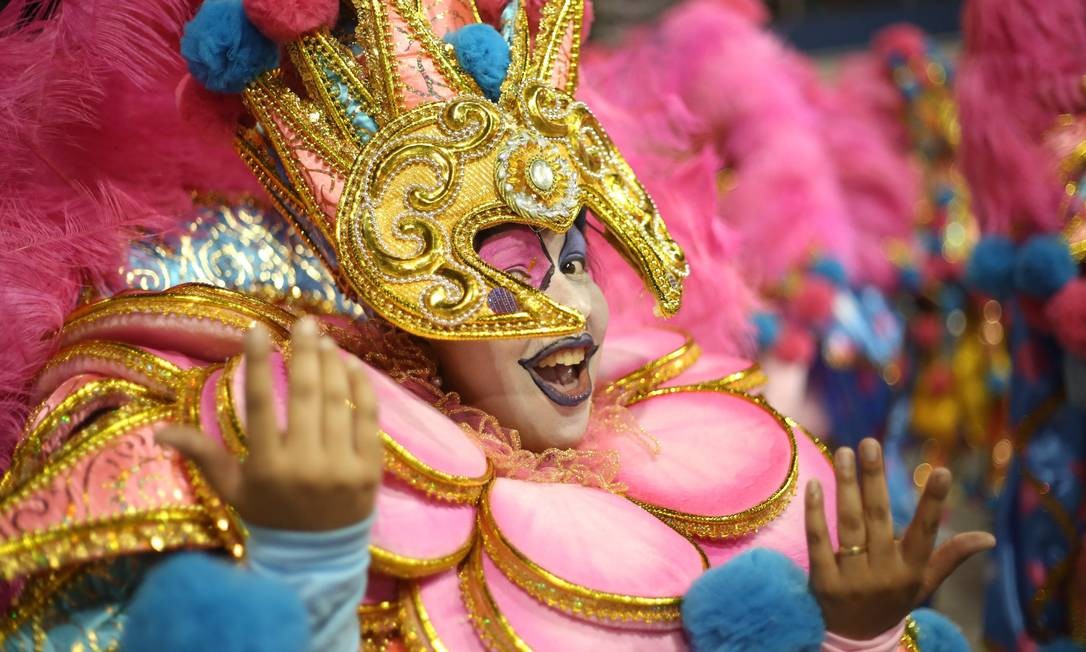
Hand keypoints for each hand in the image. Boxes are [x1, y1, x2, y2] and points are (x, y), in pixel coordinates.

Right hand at [157, 317, 381, 530]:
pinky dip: (362, 388)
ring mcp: (342, 465)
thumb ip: (203, 455)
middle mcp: (305, 463)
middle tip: (304, 322)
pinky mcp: (371, 468)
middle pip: (305, 394)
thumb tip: (160, 431)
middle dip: (304, 352)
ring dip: (333, 364)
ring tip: (326, 340)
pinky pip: (369, 418)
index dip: (258, 363)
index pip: (260, 404)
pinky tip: (353, 366)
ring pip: (338, 401)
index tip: (257, 329)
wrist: (317, 558)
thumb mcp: (232, 489)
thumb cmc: (270, 515)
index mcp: (267, 466)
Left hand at [804, 438, 994, 639]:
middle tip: (870, 443)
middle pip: (878, 519)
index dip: (933, 503)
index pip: (925, 533)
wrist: (855, 641)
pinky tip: (815, 485)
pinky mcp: (822, 582)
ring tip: (845, 453)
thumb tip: (988, 537)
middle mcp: (883, 573)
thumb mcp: (923, 583)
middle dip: (875, 480)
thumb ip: (950, 556)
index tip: (941, 470)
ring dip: (846, 486)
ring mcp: (851, 578)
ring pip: (848, 525)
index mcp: (910, 571)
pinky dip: (815, 513)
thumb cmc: (891, 602)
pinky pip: (818, 542)